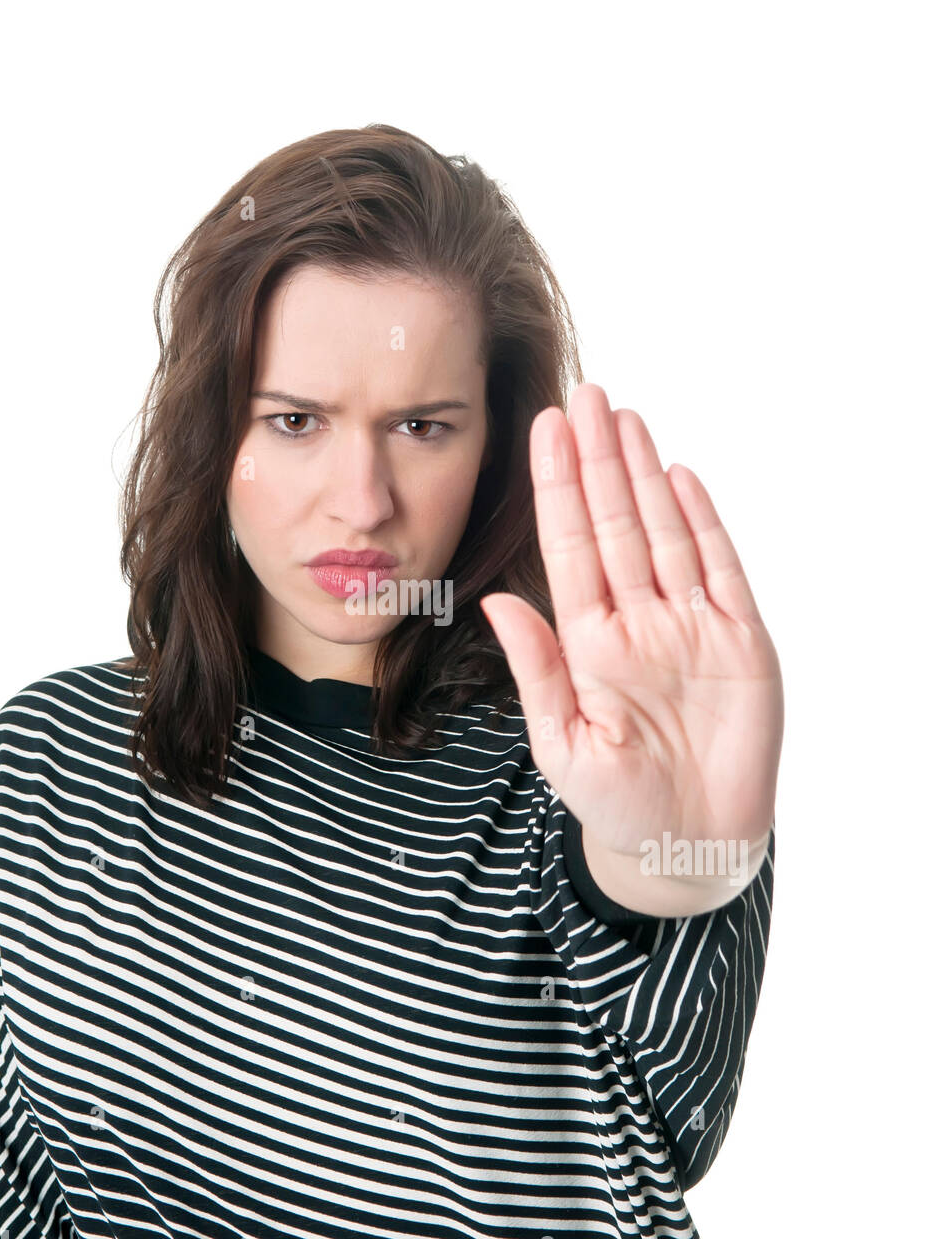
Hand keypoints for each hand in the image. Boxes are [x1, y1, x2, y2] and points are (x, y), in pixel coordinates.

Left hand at [480, 383, 782, 872]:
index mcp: (590, 643)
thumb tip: (497, 600)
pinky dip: (703, 522)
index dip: (556, 488)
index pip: (568, 547)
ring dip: (642, 475)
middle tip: (583, 395)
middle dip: (598, 460)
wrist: (688, 842)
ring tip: (623, 417)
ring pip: (664, 533)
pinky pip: (720, 569)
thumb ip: (538, 670)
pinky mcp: (741, 640)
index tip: (542, 431)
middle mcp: (638, 622)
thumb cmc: (617, 803)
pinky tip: (678, 477)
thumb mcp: (564, 744)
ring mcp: (691, 626)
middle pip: (614, 524)